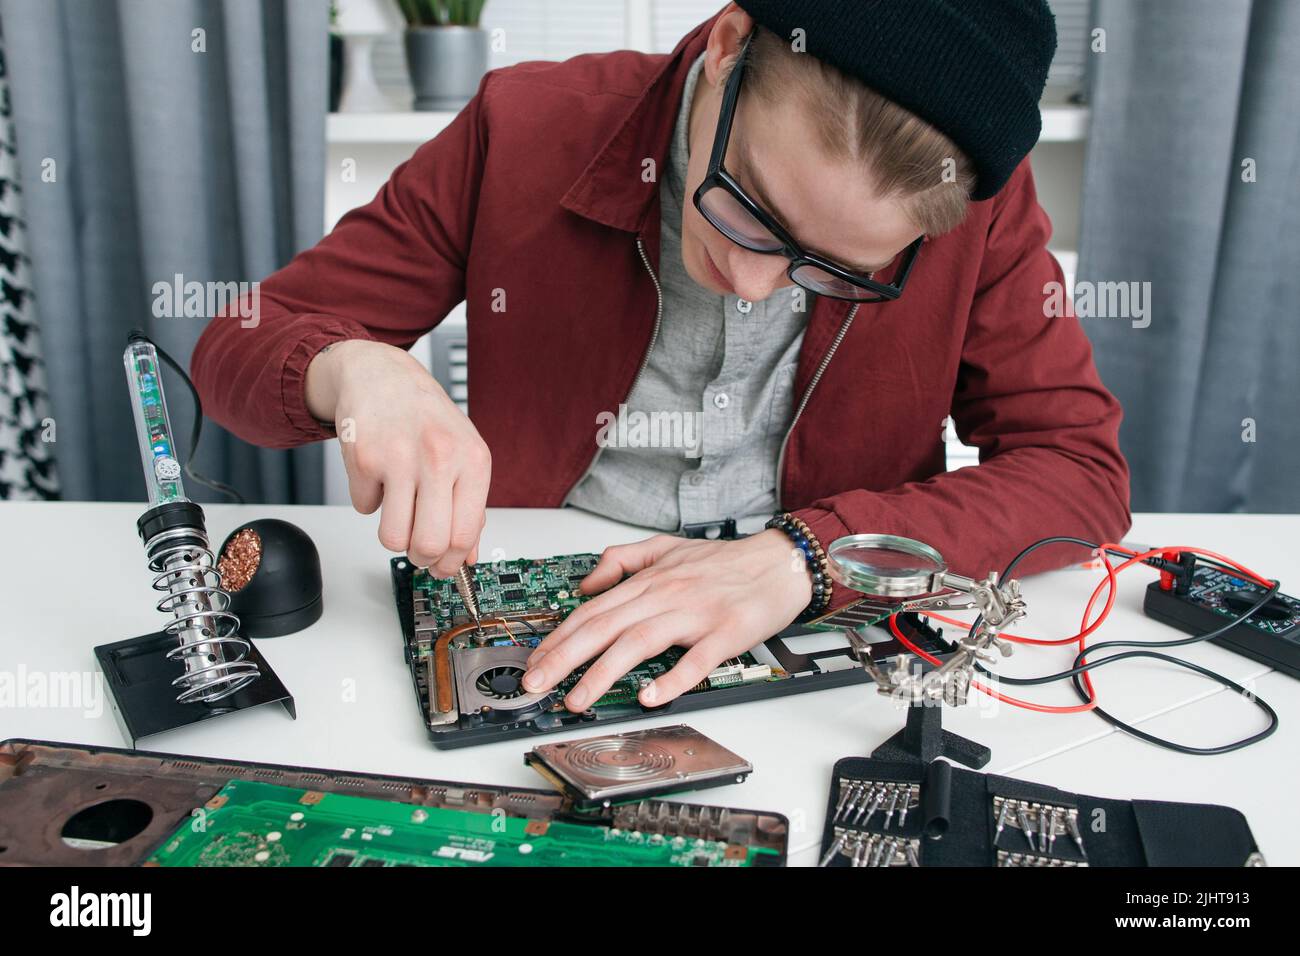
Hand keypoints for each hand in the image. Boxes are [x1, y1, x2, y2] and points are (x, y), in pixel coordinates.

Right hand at [305, 339, 490, 575]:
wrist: (382, 376)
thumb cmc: (427, 419)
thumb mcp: (464, 457)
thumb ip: (469, 509)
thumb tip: (467, 558)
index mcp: (473, 460)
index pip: (464, 534)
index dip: (451, 563)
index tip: (443, 568)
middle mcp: (440, 457)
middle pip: (428, 544)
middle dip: (421, 557)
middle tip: (417, 547)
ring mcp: (400, 457)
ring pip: (392, 538)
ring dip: (393, 532)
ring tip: (399, 505)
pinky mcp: (363, 458)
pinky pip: (364, 509)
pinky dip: (370, 499)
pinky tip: (379, 472)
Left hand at [522, 529, 812, 709]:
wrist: (780, 562)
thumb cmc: (726, 562)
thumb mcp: (667, 547)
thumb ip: (624, 559)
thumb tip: (586, 582)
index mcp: (650, 580)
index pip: (592, 610)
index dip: (559, 636)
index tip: (534, 660)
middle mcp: (667, 595)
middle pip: (606, 626)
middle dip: (565, 657)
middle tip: (536, 683)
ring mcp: (696, 615)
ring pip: (640, 642)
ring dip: (603, 673)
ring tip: (577, 699)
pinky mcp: (726, 633)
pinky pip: (696, 659)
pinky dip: (672, 678)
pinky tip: (650, 696)